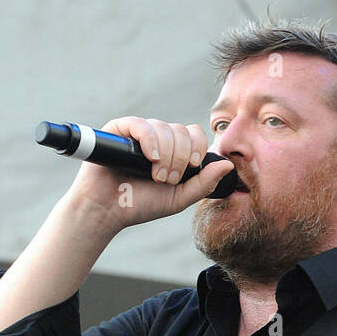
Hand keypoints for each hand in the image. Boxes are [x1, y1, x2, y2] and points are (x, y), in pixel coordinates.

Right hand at [64, 116, 232, 229]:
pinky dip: (150, 140)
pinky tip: (150, 157)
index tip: (192, 167)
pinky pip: (141, 125)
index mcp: (172, 150)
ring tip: (156, 176)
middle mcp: (157, 138)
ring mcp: (138, 132)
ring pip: (164, 128)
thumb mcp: (179, 198)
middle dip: (180, 157)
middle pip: (181, 131)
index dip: (197, 148)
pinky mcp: (119, 130)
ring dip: (166, 155)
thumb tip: (227, 164)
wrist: (108, 211)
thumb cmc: (141, 204)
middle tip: (169, 179)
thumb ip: (204, 183)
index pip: (193, 134)